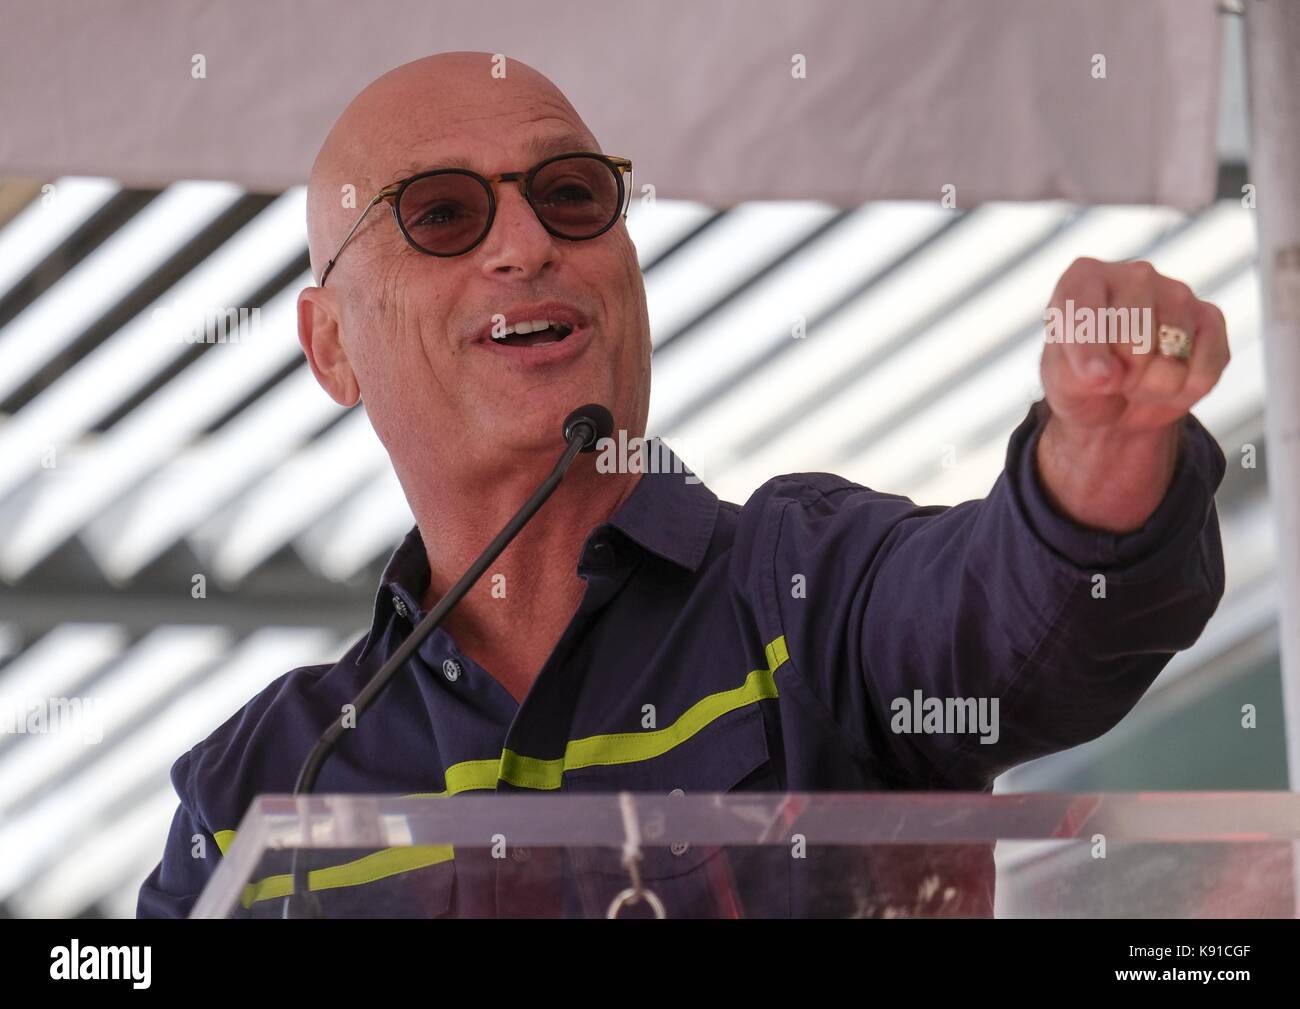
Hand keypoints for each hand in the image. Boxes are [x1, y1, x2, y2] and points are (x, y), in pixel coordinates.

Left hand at [1041, 257, 1228, 433]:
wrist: (1118, 401)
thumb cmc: (1081, 381)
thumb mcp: (1061, 381)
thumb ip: (1074, 372)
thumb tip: (1107, 374)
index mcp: (1084, 278)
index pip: (1085, 310)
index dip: (1089, 354)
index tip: (1092, 379)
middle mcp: (1134, 275)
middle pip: (1134, 339)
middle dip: (1123, 377)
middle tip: (1114, 377)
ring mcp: (1177, 292)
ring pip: (1171, 359)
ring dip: (1153, 388)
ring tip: (1138, 379)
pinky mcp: (1210, 319)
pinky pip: (1204, 372)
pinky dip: (1184, 393)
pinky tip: (1170, 381)